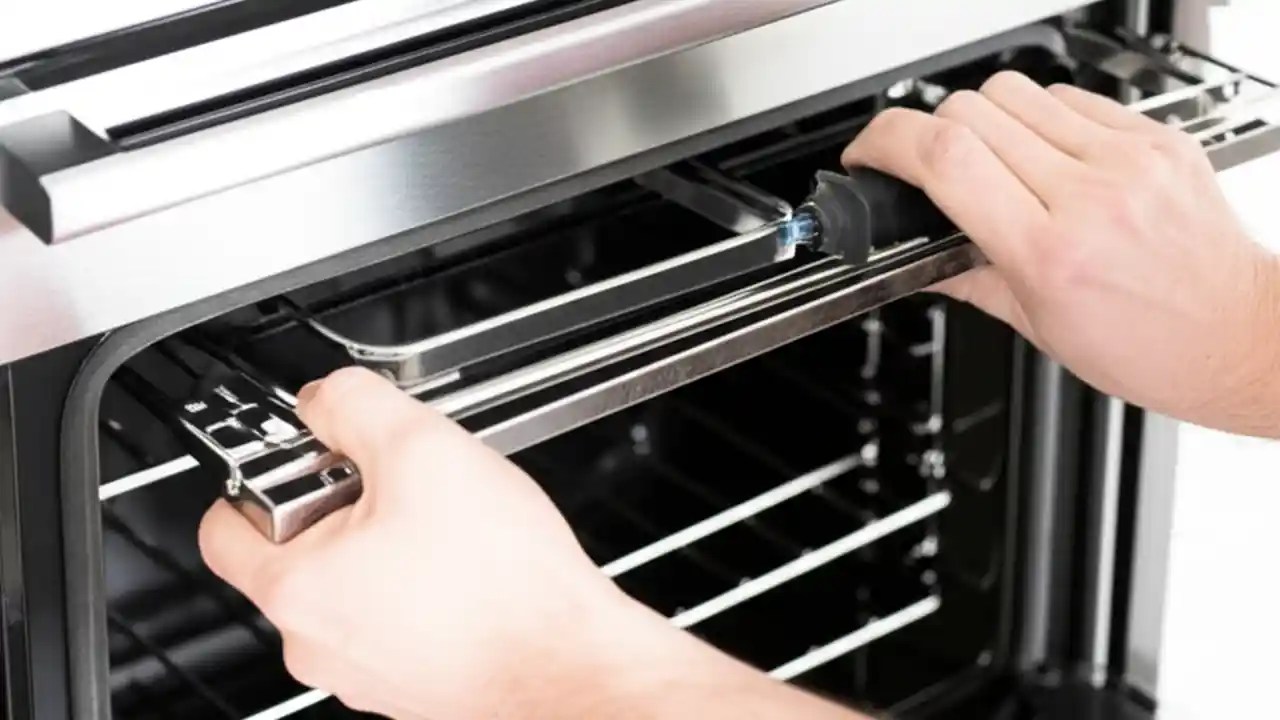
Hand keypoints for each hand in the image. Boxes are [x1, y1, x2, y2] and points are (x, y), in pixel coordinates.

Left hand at [198, 367, 865, 719]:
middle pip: (293, 549)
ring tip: (444, 526)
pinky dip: (417, 586)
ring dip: (384, 545)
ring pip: (347, 584)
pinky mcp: (408, 683)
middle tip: (399, 484)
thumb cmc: (505, 582)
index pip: (223, 521)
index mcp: (295, 587)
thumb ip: (354, 404)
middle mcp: (315, 641)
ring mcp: (362, 670)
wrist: (569, 663)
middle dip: (341, 504)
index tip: (313, 453)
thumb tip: (325, 398)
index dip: (264, 471)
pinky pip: (391, 616)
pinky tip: (466, 566)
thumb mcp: (423, 447)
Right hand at [843, 71, 1279, 436]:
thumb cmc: (1153, 346)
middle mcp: (1091, 194)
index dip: (887, 142)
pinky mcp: (1154, 137)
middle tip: (924, 165)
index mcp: (1050, 253)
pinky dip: (1037, 118)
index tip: (868, 153)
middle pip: (969, 113)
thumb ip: (968, 278)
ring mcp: (1127, 158)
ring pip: (1014, 92)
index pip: (946, 159)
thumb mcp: (1039, 327)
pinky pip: (1069, 98)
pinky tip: (1044, 155)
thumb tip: (916, 252)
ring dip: (980, 120)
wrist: (1245, 335)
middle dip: (926, 132)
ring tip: (990, 162)